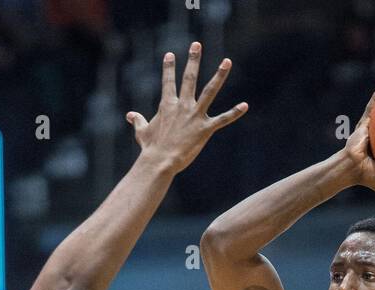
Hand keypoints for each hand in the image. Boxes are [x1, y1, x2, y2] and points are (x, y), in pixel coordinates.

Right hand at [126, 43, 247, 175]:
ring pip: (209, 91)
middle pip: (189, 78)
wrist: (159, 161)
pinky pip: (223, 120)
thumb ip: (138, 121)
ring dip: (219, 76)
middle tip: (197, 44)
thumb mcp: (142, 132)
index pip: (168, 82)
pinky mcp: (205, 129)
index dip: (169, 68)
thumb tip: (130, 115)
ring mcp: (195, 116)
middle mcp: (182, 106)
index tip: (170, 54)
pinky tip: (245, 105)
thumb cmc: (150, 148)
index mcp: (167, 105)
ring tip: (227, 61)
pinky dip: (234, 113)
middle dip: (193, 60)